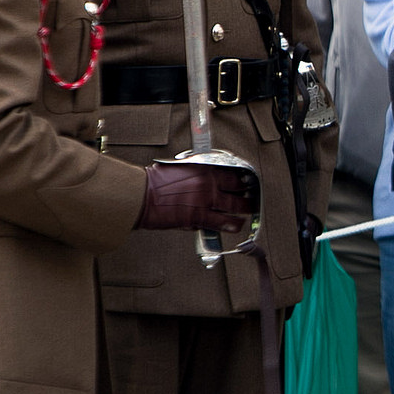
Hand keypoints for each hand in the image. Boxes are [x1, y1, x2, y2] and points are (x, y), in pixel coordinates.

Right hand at [137, 159, 257, 231]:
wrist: (141, 195)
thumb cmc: (153, 182)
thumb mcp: (177, 169)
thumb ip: (194, 173)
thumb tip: (204, 178)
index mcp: (202, 168)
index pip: (230, 171)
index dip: (242, 177)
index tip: (247, 180)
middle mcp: (208, 182)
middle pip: (237, 187)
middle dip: (247, 192)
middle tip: (252, 195)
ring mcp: (205, 199)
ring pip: (234, 205)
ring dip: (245, 208)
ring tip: (250, 210)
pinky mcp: (198, 215)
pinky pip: (220, 221)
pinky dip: (231, 224)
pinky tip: (238, 225)